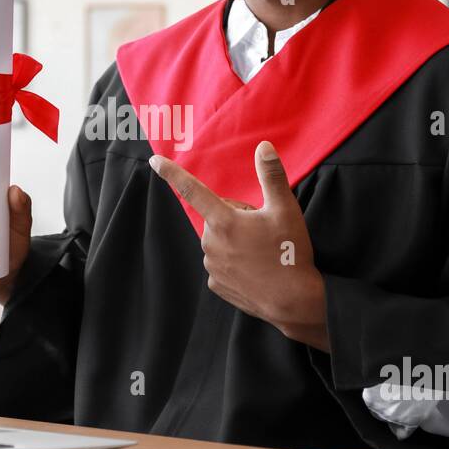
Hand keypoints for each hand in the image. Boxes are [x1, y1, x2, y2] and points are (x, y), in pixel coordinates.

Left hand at [149, 141, 328, 347]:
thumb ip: (271, 175)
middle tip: (263, 231)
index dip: (171, 173)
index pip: (192, 190)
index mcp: (224, 221)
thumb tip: (263, 146)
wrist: (294, 302)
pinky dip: (236, 262)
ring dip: (235, 241)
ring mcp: (212, 266)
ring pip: (220, 241)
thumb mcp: (286, 209)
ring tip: (262, 252)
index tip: (154, 161)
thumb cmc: (290, 252)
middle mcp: (211, 243)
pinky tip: (255, 269)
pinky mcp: (216, 285)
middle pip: (218, 217)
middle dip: (236, 218)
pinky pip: (221, 263)